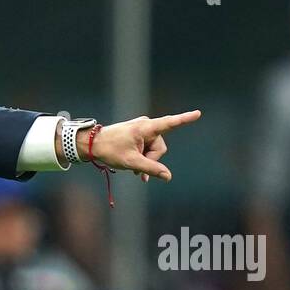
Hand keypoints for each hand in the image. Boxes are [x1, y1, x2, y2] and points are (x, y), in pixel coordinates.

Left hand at [77, 111, 200, 182]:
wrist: (92, 144)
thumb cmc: (110, 150)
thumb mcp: (131, 162)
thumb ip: (151, 169)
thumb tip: (167, 177)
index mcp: (146, 127)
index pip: (169, 123)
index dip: (185, 119)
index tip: (198, 113)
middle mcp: (146, 125)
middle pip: (160, 147)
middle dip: (151, 159)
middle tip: (136, 168)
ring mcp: (142, 128)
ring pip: (154, 149)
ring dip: (145, 159)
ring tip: (132, 166)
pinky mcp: (139, 133)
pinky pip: (147, 147)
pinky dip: (143, 156)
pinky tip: (135, 166)